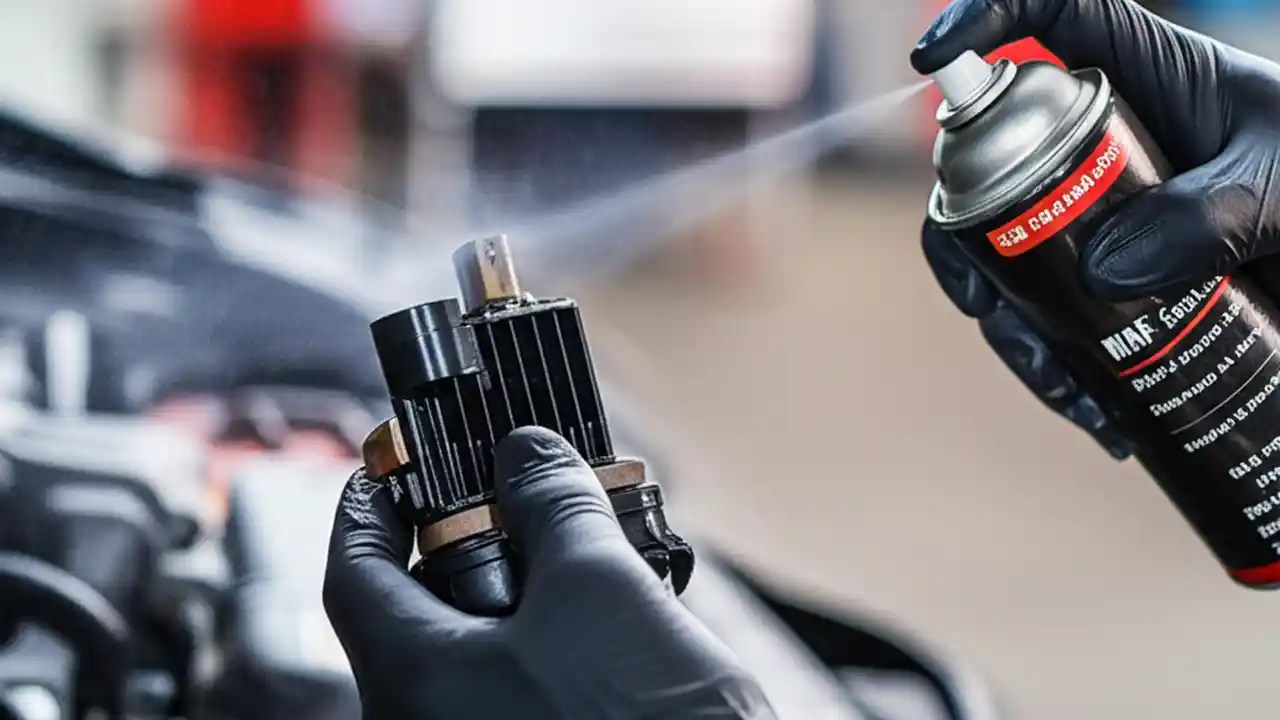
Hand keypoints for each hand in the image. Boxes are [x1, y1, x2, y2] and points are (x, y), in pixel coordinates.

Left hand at [324, 426, 771, 719]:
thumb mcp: (599, 587)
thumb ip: (553, 508)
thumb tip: (528, 455)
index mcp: (414, 681)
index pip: (356, 571)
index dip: (372, 504)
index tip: (394, 466)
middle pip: (421, 609)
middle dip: (473, 543)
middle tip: (520, 497)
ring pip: (476, 649)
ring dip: (524, 591)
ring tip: (584, 551)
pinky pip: (512, 687)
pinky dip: (548, 641)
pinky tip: (608, 618)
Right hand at [913, 0, 1279, 457]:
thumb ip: (1212, 214)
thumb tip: (1102, 272)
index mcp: (1144, 77)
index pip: (1047, 16)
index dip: (980, 19)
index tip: (931, 58)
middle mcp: (1100, 143)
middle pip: (988, 170)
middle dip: (969, 246)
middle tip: (988, 308)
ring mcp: (1099, 214)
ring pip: (1008, 262)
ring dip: (1017, 334)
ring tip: (1070, 395)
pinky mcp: (1114, 276)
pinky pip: (1055, 318)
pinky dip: (1059, 371)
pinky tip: (1098, 416)